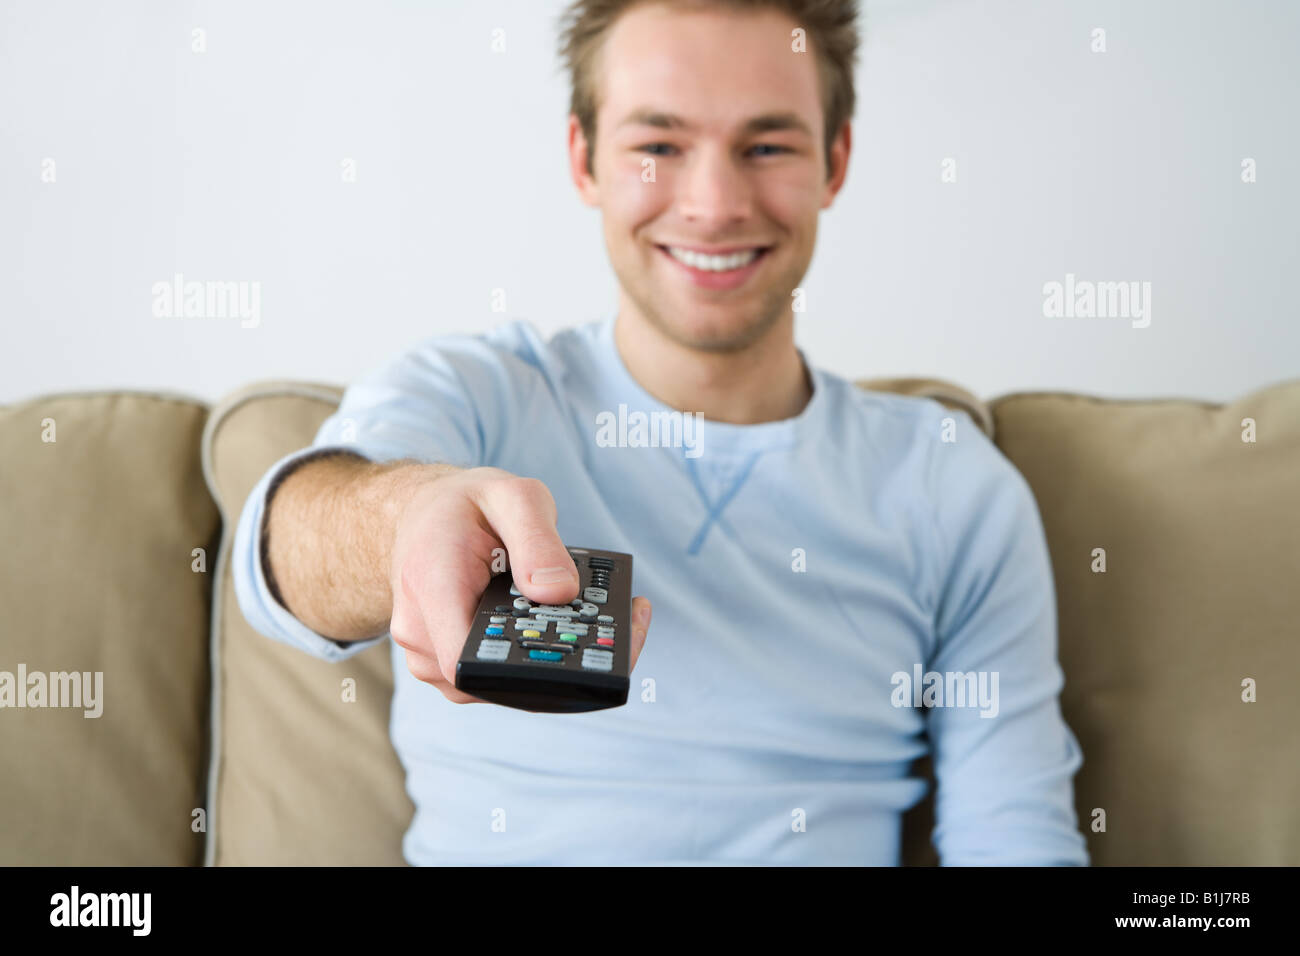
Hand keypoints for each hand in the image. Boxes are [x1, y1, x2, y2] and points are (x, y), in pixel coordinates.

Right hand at [388, 466, 651, 703]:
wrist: (425, 512)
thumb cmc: (464, 503)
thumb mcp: (511, 497)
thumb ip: (537, 540)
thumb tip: (560, 592)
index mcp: (432, 587)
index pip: (467, 661)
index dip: (526, 668)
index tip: (583, 645)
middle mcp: (423, 633)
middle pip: (492, 680)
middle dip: (556, 663)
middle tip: (612, 628)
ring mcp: (431, 654)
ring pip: (497, 684)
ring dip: (546, 662)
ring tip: (594, 621)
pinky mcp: (449, 661)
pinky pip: (494, 675)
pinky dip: (529, 658)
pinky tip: (563, 629)